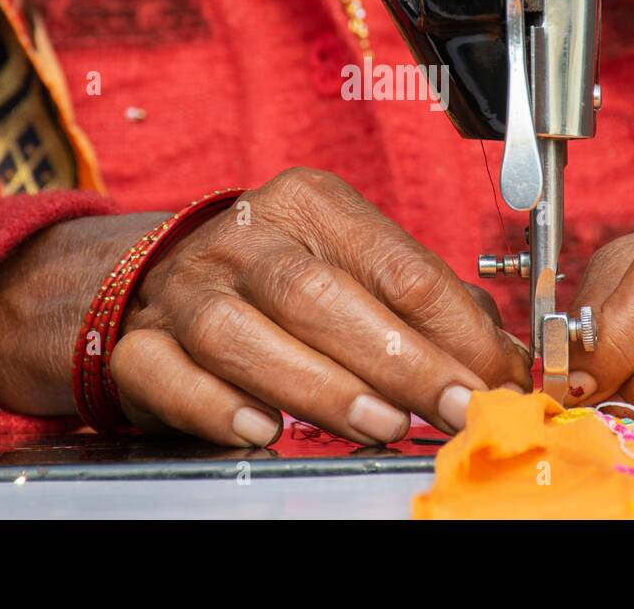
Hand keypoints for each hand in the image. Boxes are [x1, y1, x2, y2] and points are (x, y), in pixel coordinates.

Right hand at [0, 168, 530, 445]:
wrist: (156, 278)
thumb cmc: (278, 278)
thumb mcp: (352, 268)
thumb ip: (419, 307)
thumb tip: (498, 358)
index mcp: (309, 204)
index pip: (392, 261)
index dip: (450, 325)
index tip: (491, 377)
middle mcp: (243, 236)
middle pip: (318, 293)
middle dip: (396, 357)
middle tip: (451, 407)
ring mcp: (182, 286)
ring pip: (241, 332)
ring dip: (316, 384)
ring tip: (378, 425)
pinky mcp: (136, 342)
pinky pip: (164, 372)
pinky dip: (213, 404)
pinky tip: (261, 430)